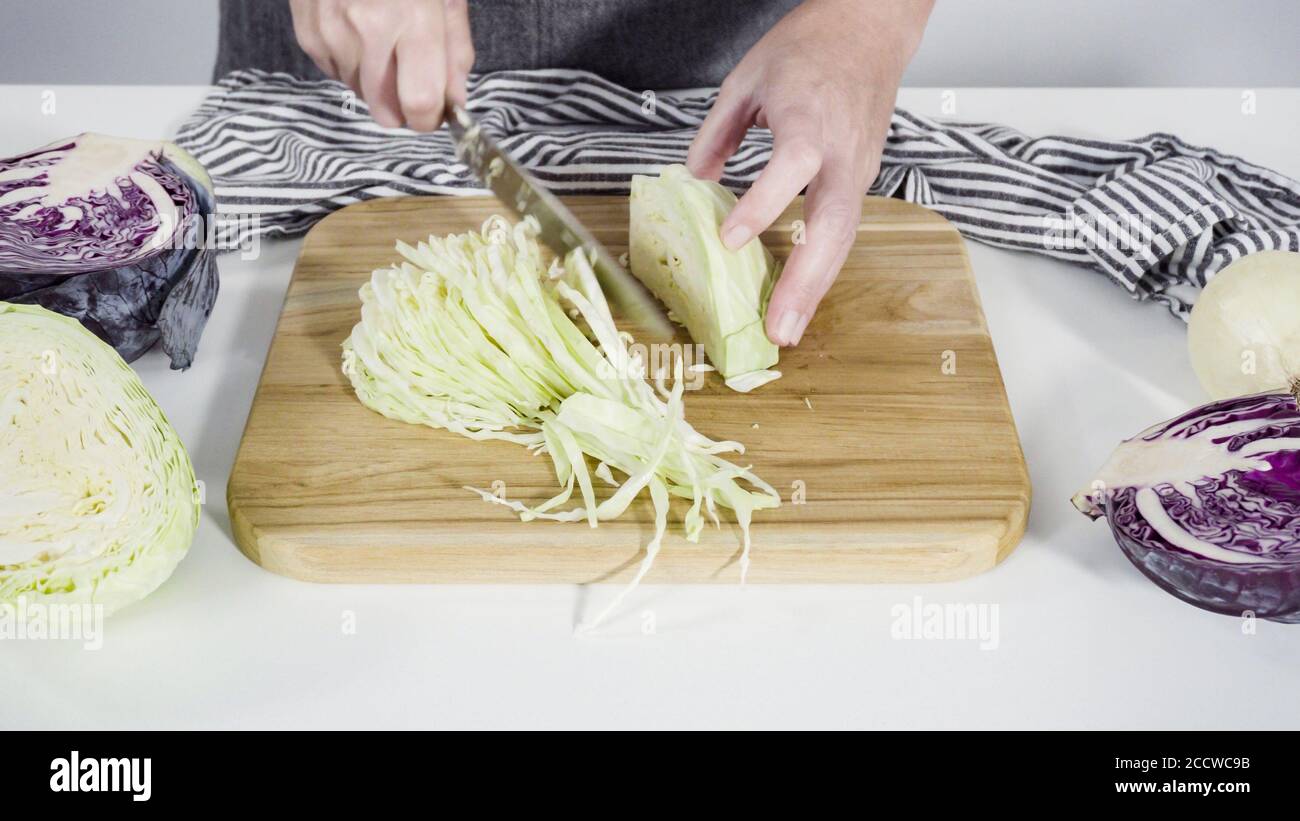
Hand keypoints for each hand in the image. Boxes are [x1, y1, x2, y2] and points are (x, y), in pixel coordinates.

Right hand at [289, 0, 474, 130]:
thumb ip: (455, 50)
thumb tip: (454, 100)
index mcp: (412, 18)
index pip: (419, 103)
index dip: (429, 118)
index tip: (436, 113)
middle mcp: (368, 29)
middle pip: (386, 112)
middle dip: (404, 109)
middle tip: (414, 84)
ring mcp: (332, 31)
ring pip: (360, 94)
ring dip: (377, 83)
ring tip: (385, 41)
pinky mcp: (308, 33)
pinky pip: (336, 73)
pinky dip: (353, 64)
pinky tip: (360, 32)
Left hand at [687, 0, 931, 345]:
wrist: (871, 28)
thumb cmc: (809, 47)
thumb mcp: (746, 78)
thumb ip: (717, 132)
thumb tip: (694, 181)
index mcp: (809, 118)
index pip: (791, 167)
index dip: (763, 205)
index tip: (730, 240)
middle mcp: (842, 151)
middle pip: (832, 224)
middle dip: (804, 280)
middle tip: (777, 327)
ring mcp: (860, 168)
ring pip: (844, 238)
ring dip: (816, 289)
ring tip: (787, 330)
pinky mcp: (864, 177)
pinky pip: (845, 230)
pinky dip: (824, 268)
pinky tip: (801, 299)